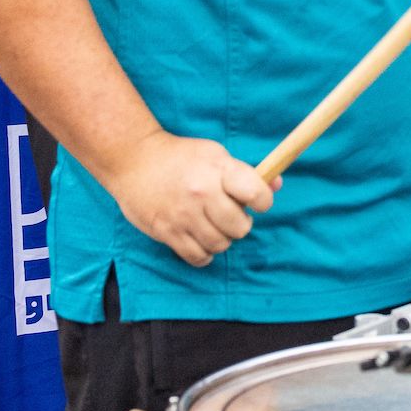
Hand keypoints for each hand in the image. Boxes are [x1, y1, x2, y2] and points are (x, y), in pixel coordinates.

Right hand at [100, 132, 274, 266]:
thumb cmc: (181, 156)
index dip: (263, 202)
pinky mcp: (165, 231)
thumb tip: (276, 186)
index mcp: (219, 170)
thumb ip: (247, 173)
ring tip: (214, 226)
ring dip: (223, 239)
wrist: (133, 160)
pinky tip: (201, 240)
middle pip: (240, 227)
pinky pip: (197, 257)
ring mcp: (183, 215)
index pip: (257, 195)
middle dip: (241, 224)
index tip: (257, 202)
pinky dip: (204, 254)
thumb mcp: (216, 154)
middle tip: (231, 216)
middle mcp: (202, 193)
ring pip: (220, 244)